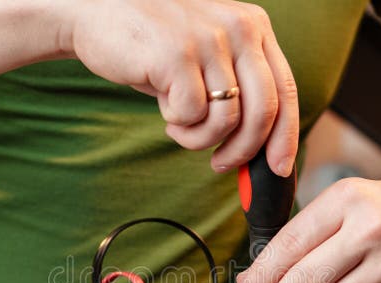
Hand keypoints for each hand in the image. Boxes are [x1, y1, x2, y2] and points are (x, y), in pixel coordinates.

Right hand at [61, 0, 298, 175]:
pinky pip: (192, 116)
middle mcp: (238, 28)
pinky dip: (178, 125)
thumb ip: (237, 86)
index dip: (285, 136)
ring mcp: (208, 39)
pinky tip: (163, 106)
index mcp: (253, 25)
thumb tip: (260, 148)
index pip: (285, 89)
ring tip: (178, 124)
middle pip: (264, 111)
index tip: (278, 168)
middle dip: (244, 151)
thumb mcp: (207, 55)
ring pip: (227, 120)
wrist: (95, 10)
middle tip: (221, 164)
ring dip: (201, 138)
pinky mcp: (177, 55)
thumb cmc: (154, 42)